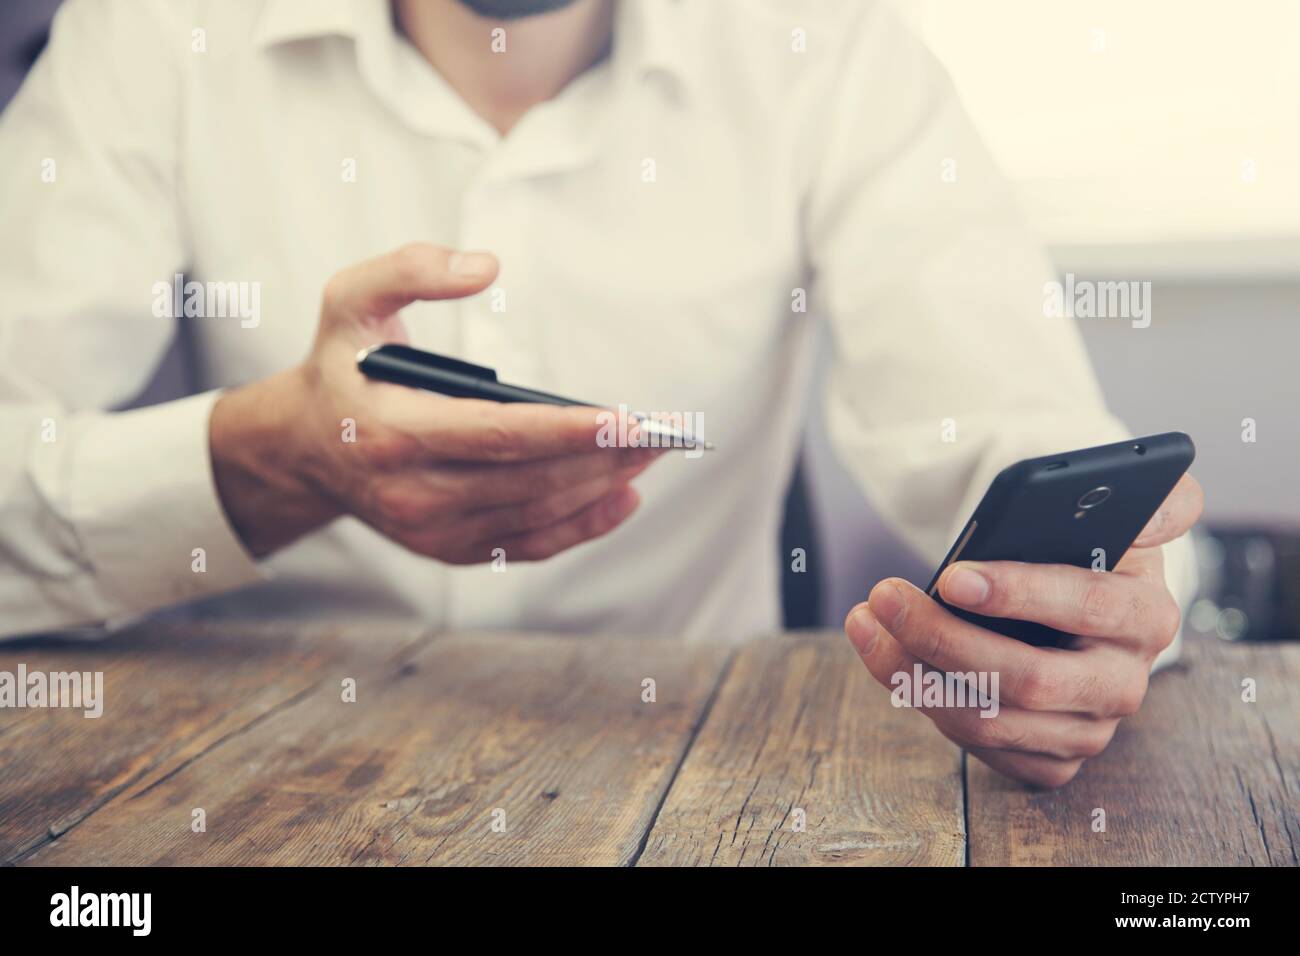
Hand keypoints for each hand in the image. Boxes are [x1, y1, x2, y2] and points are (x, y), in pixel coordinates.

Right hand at [211, 242, 662, 560]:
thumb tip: (485, 265)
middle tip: (659, 431)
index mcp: (391, 433)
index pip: (497, 435)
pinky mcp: (450, 550)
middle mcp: (413, 494)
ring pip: (537, 514)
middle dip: (602, 456)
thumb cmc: (340, 366)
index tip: (627, 418)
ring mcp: (432, 531)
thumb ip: (410, 269)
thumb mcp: (350, 299)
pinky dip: (582, 525)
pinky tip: (623, 497)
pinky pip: (529, 544)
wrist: (303, 448)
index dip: (568, 429)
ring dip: (601, 485)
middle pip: (530, 480)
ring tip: (648, 452)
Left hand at [844, 475, 1203, 787]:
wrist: (1070, 606)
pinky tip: (887, 658)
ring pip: (993, 720)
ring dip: (914, 672)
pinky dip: (923, 701)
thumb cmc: (1081, 553)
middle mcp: (1124, 682)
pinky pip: (981, 745)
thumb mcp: (1119, 514)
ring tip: (867, 622)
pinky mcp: (1051, 760)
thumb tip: (1162, 491)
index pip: (1088, 605)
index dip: (1019, 591)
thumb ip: (1154, 500)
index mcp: (1148, 614)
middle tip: (884, 597)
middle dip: (945, 638)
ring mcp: (1089, 729)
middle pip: (1030, 679)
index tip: (951, 575)